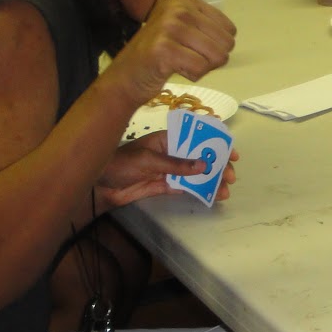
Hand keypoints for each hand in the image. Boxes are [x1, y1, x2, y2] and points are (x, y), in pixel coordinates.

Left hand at [95, 131, 239, 209]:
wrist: (100, 186)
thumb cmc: (121, 164)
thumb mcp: (149, 161)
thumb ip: (176, 165)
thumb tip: (203, 166)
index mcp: (167, 139)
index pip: (196, 136)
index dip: (215, 142)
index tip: (230, 151)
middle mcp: (171, 153)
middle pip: (200, 157)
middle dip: (217, 165)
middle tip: (231, 175)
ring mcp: (169, 170)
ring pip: (196, 174)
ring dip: (212, 180)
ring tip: (225, 190)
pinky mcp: (165, 186)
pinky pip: (187, 187)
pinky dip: (201, 191)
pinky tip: (213, 195)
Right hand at [106, 0, 234, 104]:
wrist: (128, 74)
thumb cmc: (155, 45)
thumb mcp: (165, 7)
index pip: (230, 31)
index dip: (214, 45)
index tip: (189, 42)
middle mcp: (178, 8)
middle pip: (225, 45)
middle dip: (209, 58)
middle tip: (184, 54)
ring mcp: (170, 28)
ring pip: (215, 57)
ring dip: (201, 67)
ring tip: (179, 60)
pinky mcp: (164, 50)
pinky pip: (199, 68)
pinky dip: (190, 75)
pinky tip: (172, 68)